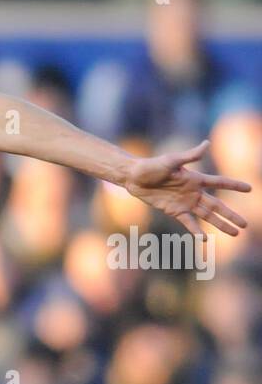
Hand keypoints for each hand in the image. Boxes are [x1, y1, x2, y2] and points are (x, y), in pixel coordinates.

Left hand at [121, 140, 249, 239]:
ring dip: (220, 225)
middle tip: (245, 225)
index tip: (250, 189)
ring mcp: (185, 203)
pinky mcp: (174, 211)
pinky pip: (188, 222)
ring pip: (207, 216)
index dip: (234, 186)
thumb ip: (190, 155)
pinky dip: (196, 230)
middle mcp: (193, 192)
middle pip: (217, 205)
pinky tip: (205, 239)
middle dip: (231, 215)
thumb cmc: (152, 166)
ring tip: (234, 233)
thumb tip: (207, 144)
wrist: (134, 177)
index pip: (219, 183)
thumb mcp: (171, 160)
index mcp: (195, 179)